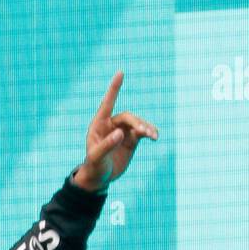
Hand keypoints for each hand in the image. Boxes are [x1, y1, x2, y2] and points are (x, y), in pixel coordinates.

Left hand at [75, 70, 157, 191]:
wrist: (100, 177)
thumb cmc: (94, 165)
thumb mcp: (96, 157)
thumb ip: (106, 145)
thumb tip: (120, 133)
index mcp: (99, 124)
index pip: (107, 103)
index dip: (114, 89)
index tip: (120, 73)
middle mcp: (111, 125)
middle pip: (128, 117)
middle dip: (137, 123)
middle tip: (144, 132)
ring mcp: (123, 132)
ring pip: (137, 124)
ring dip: (146, 128)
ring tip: (153, 136)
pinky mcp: (132, 140)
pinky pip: (143, 132)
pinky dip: (149, 133)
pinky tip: (154, 136)